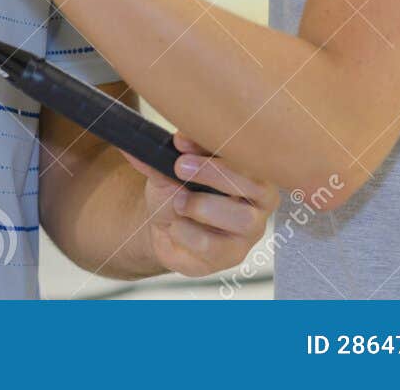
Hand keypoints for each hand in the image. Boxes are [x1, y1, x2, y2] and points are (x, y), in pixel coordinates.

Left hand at [123, 134, 277, 277]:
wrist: (162, 225)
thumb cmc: (176, 190)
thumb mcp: (168, 168)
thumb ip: (162, 156)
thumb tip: (138, 142)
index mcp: (253, 171)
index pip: (250, 156)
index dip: (217, 148)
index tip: (181, 142)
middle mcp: (261, 204)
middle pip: (257, 188)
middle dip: (214, 174)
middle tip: (180, 167)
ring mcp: (249, 234)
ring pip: (242, 220)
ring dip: (201, 206)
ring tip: (178, 204)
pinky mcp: (231, 258)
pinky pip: (213, 246)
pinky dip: (186, 233)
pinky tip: (176, 228)